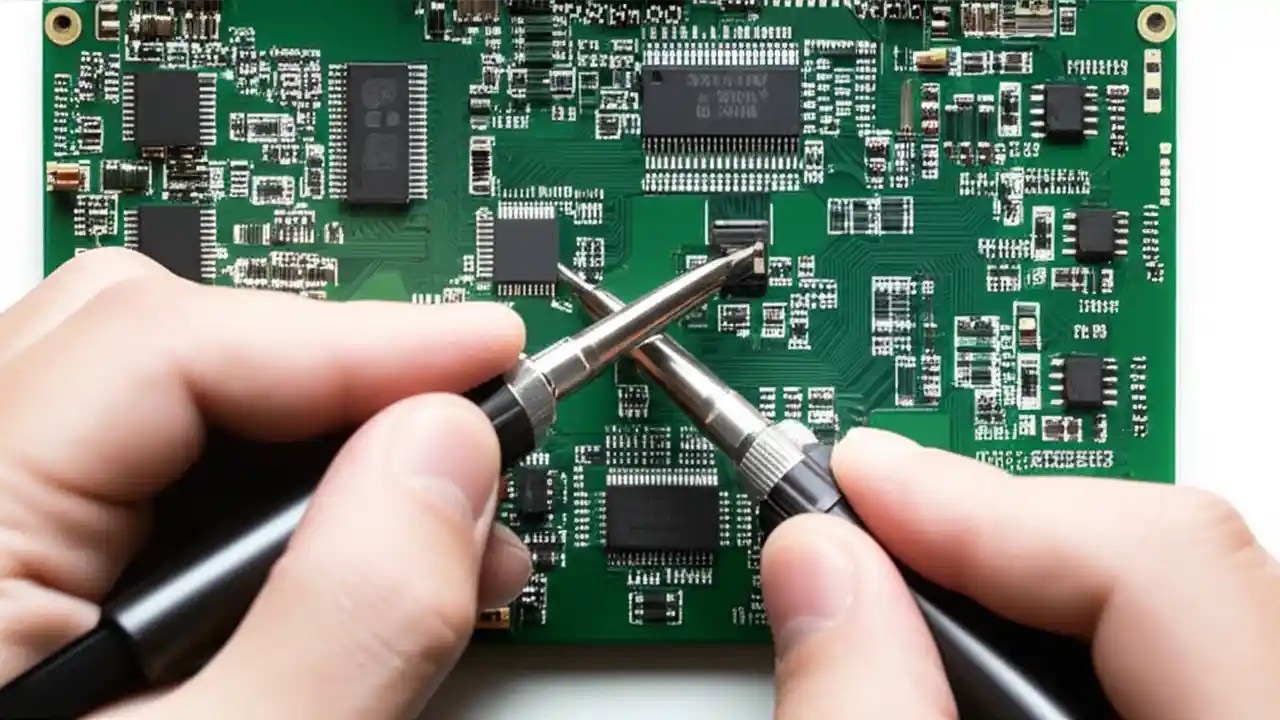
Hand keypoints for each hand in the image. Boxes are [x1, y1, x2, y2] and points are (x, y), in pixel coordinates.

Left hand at [0, 249, 532, 717]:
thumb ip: (343, 624)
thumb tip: (445, 455)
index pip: (157, 343)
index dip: (352, 337)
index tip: (484, 355)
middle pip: (155, 341)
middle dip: (338, 377)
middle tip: (462, 426)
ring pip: (170, 413)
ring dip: (327, 452)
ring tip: (446, 527)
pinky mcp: (36, 589)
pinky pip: (162, 492)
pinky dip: (284, 512)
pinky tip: (367, 567)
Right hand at [761, 428, 1279, 718]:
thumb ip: (868, 714)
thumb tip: (819, 562)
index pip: (1159, 561)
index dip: (983, 501)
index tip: (860, 479)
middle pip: (1165, 558)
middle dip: (988, 531)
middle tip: (860, 529)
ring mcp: (1258, 718)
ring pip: (1165, 600)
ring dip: (1014, 583)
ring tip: (902, 594)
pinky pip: (1175, 650)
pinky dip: (1055, 634)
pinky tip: (979, 651)